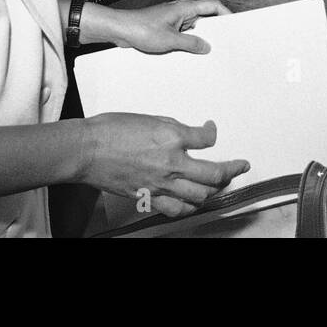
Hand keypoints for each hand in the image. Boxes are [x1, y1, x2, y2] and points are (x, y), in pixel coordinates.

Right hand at [77, 115, 249, 216]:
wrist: (87, 150)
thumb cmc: (110, 130)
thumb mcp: (149, 118)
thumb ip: (172, 128)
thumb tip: (186, 135)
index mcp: (172, 137)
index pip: (207, 139)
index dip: (213, 132)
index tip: (211, 130)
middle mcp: (171, 163)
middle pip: (214, 173)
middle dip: (232, 169)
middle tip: (239, 166)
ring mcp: (161, 184)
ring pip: (200, 195)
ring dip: (214, 190)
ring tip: (220, 184)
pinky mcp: (149, 197)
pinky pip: (177, 209)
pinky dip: (189, 206)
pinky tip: (193, 201)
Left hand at [118, 0, 228, 54]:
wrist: (120, 30)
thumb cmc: (141, 29)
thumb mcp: (171, 40)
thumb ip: (191, 44)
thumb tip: (206, 46)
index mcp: (185, 8)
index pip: (213, 6)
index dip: (226, 14)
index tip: (235, 24)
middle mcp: (180, 12)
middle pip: (204, 18)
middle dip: (214, 30)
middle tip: (223, 43)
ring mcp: (172, 20)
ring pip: (193, 28)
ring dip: (198, 39)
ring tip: (207, 52)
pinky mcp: (165, 28)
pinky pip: (182, 35)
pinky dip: (187, 42)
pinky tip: (189, 54)